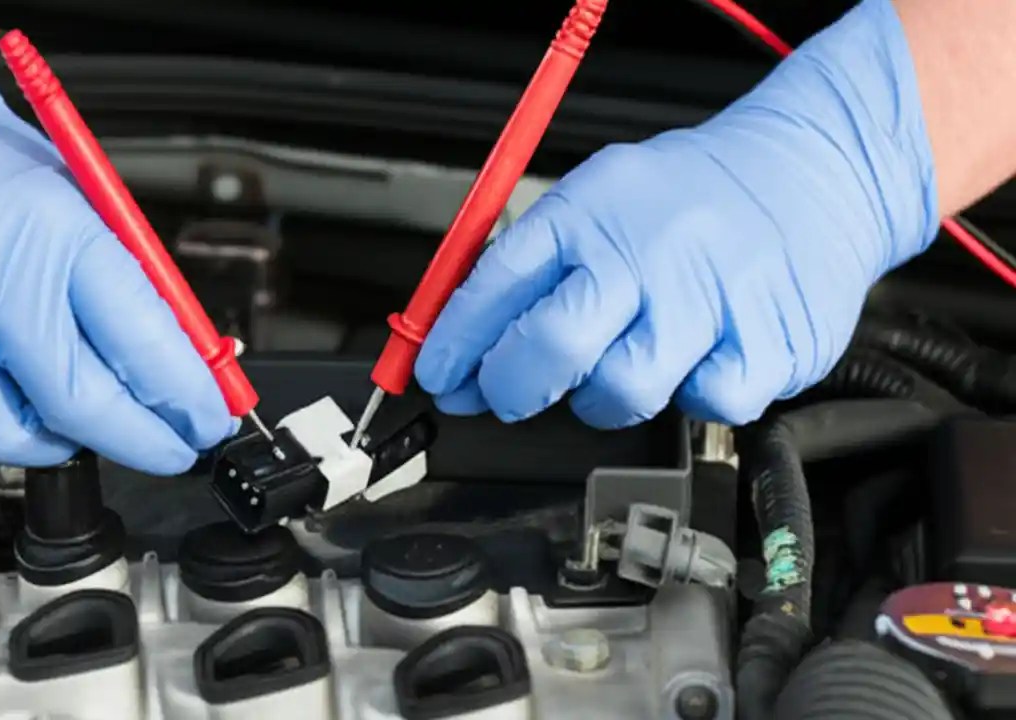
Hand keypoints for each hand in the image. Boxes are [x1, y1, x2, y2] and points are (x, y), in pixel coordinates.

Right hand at [0, 1, 235, 473]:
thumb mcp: (82, 202)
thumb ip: (133, 288)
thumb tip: (189, 371)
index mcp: (58, 230)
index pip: (145, 344)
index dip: (187, 400)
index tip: (209, 422)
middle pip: (84, 406)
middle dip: (142, 441)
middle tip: (167, 448)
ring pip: (5, 434)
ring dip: (50, 437)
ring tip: (60, 406)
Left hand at [415, 0, 938, 427]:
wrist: (818, 170)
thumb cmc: (694, 197)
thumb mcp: (602, 197)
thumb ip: (533, 265)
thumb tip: (459, 344)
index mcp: (594, 208)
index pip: (496, 283)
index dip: (455, 342)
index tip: (440, 373)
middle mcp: (648, 249)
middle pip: (551, 345)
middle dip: (510, 386)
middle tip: (508, 392)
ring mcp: (712, 297)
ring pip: (621, 391)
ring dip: (602, 398)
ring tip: (619, 364)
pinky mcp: (770, 342)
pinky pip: (704, 404)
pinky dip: (692, 396)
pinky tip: (697, 359)